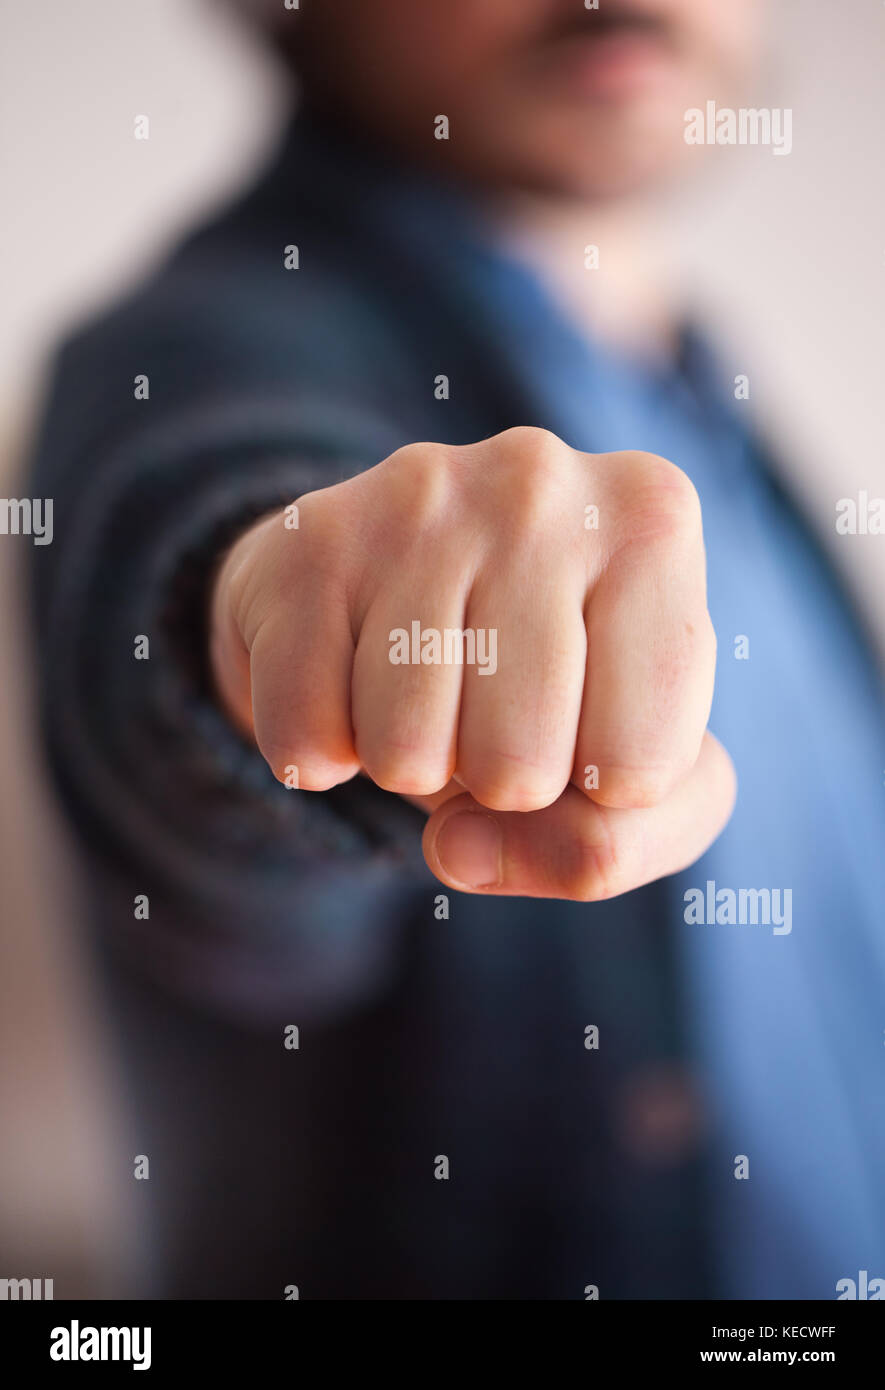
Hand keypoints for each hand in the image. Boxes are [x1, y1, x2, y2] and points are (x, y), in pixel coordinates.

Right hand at [210, 428, 734, 898]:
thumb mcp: (636, 774)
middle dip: (496, 781)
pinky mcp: (309, 539)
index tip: (584, 715)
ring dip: (410, 766)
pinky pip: (307, 739)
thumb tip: (458, 850)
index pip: (638, 771)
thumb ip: (612, 848)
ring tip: (426, 689)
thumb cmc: (544, 683)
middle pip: (520, 768)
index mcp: (655, 522)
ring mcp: (417, 498)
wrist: (389, 590)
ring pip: (407, 755)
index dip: (596, 788)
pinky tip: (348, 679)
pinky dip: (320, 753)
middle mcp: (543, 481)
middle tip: (488, 705)